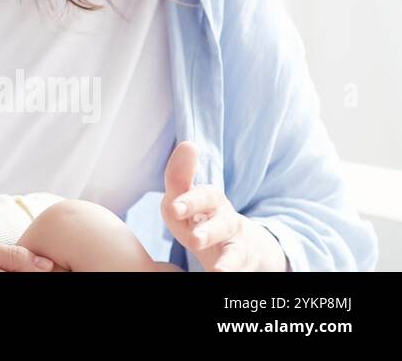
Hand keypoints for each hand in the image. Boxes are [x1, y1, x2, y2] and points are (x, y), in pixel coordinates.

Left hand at [162, 141, 287, 270]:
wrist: (240, 246)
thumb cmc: (200, 220)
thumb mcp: (184, 202)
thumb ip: (179, 178)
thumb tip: (189, 144)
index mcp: (210, 201)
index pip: (203, 196)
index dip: (190, 201)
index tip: (175, 208)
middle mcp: (226, 218)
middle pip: (220, 219)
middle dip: (206, 224)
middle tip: (191, 235)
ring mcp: (236, 240)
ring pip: (233, 244)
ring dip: (222, 251)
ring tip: (214, 264)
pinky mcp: (244, 260)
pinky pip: (240, 265)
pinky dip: (232, 269)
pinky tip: (220, 274)